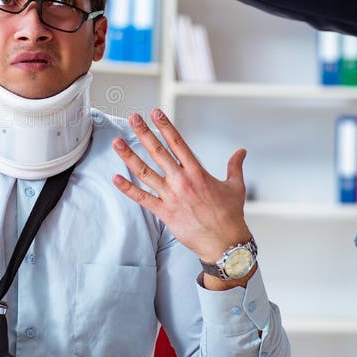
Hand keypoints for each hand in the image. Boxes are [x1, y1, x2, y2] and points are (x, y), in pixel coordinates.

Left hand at [112, 109, 249, 265]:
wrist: (225, 243)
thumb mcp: (236, 186)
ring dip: (129, 157)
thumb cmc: (231, 215)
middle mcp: (182, 180)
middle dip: (144, 133)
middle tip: (132, 118)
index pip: (178, 142)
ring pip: (145, 172)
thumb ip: (235, 166)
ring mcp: (171, 196)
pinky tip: (115, 178)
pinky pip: (142, 198)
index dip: (165, 126)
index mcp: (197, 171)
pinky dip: (128, 189)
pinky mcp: (164, 212)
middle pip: (158, 152)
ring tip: (116, 142)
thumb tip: (241, 151)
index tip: (155, 113)